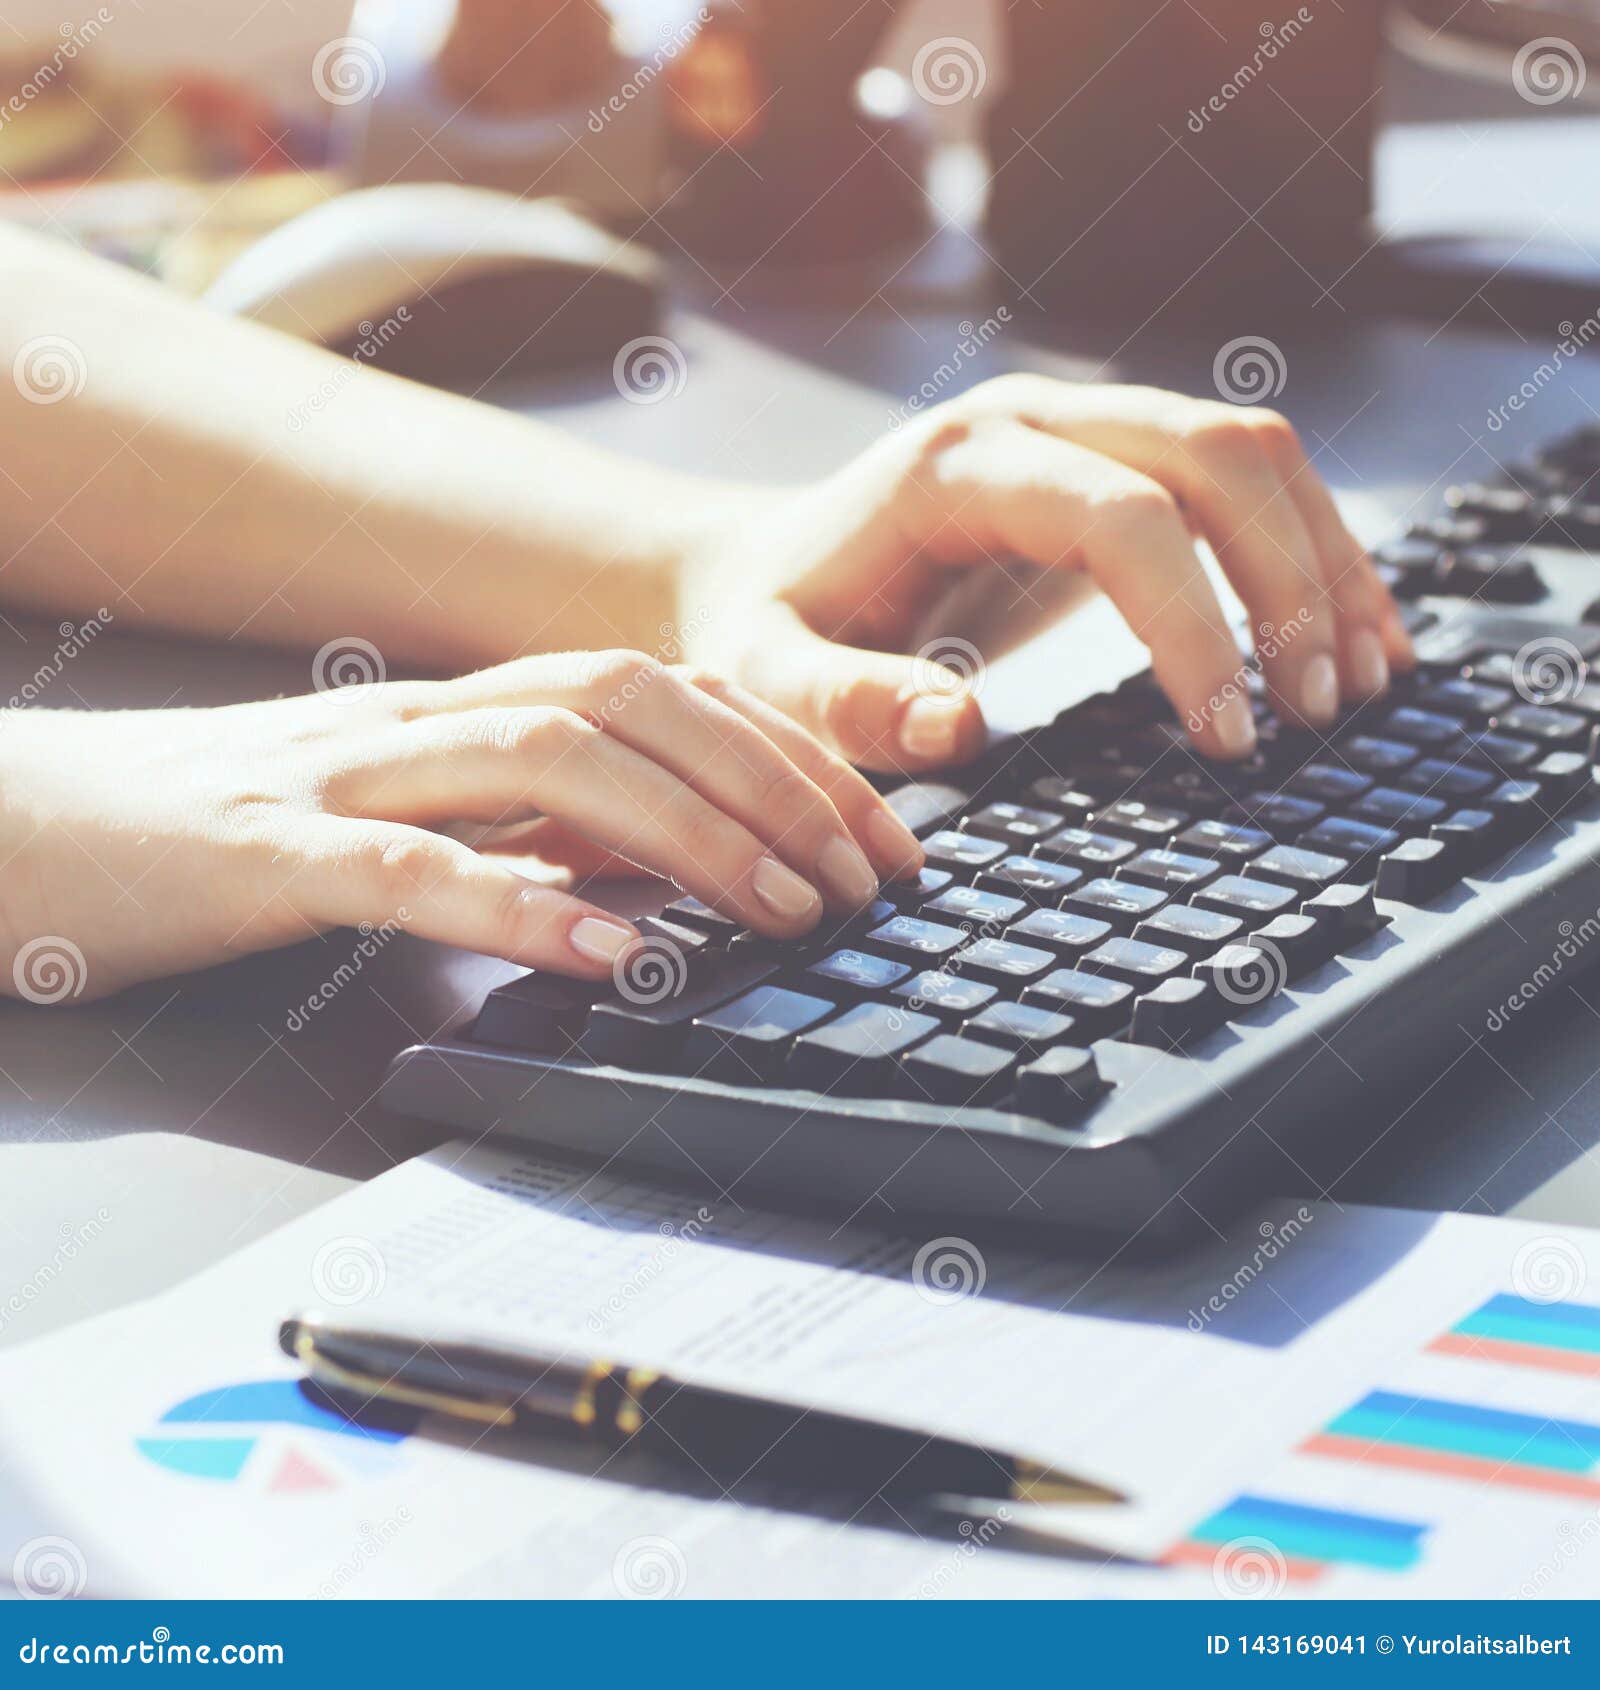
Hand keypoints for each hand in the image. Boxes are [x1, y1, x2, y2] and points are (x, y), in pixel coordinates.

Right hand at [0, 653, 921, 1001]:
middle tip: (868, 876)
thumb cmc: (219, 835)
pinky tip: (616, 958)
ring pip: (543, 762)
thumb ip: (521, 838)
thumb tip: (654, 878)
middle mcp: (416, 720)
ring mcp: (340, 775)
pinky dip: (522, 909)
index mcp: (456, 712)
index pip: (658, 693)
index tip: (879, 833)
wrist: (20, 822)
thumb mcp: (403, 827)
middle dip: (770, 782)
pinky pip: (410, 870)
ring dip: (684, 832)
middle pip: (629, 702)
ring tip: (782, 910)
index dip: (783, 753)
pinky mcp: (264, 853)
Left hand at [680, 375, 1412, 769]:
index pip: (1122, 516)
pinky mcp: (1112, 469)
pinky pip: (1242, 481)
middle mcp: (1031, 421)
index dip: (1195, 621)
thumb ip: (844, 702)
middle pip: (1217, 457)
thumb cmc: (766, 626)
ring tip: (1364, 682)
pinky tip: (1349, 633)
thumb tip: (955, 724)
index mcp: (957, 465)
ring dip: (1325, 559)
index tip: (1229, 735)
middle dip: (1290, 582)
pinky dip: (1308, 549)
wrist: (760, 569)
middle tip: (1317, 713)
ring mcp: (1079, 431)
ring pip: (1252, 452)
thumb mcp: (768, 677)